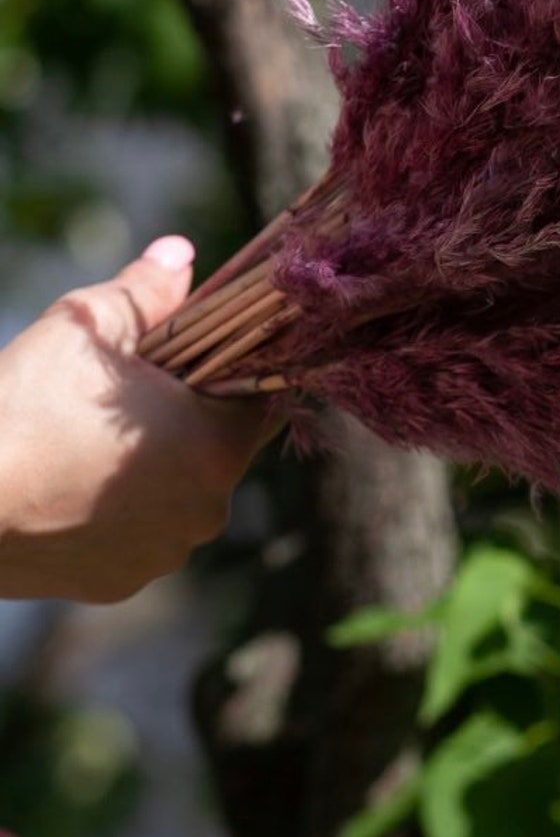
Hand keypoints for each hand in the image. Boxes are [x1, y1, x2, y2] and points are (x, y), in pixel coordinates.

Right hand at [0, 237, 276, 603]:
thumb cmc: (22, 407)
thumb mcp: (84, 327)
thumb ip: (146, 291)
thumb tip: (179, 254)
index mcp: (219, 447)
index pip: (259, 395)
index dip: (232, 368)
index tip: (197, 354)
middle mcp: (209, 510)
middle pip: (217, 446)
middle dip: (184, 417)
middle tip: (130, 395)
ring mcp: (164, 553)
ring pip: (177, 493)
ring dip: (150, 468)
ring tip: (91, 440)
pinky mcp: (119, 583)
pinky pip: (137, 534)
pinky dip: (115, 511)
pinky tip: (73, 485)